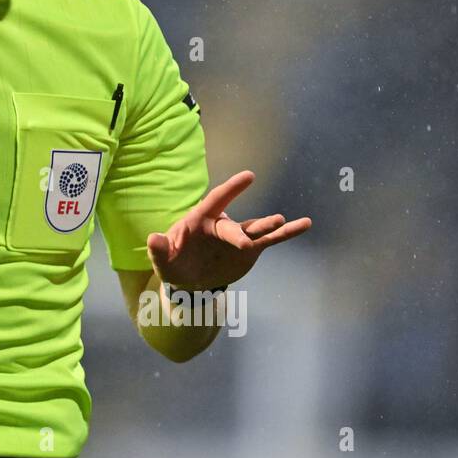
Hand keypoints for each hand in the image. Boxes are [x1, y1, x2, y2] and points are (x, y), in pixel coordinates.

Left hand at [147, 170, 310, 289]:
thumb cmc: (173, 264)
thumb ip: (159, 249)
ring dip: (269, 226)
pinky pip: (270, 240)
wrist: (190, 281)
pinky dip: (286, 233)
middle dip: (238, 235)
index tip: (250, 176)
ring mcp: (238, 236)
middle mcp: (221, 225)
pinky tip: (304, 224)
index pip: (216, 200)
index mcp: (200, 220)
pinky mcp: (251, 250)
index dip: (232, 189)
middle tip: (245, 244)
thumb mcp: (163, 260)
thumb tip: (153, 238)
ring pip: (256, 228)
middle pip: (232, 227)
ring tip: (284, 221)